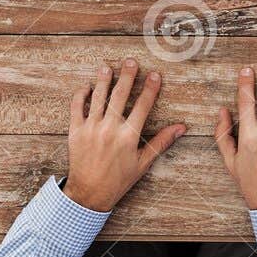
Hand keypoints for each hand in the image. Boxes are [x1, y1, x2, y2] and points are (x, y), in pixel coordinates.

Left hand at [62, 59, 185, 210]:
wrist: (89, 194)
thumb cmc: (118, 180)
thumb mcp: (143, 163)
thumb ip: (161, 142)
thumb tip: (181, 127)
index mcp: (128, 137)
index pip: (143, 106)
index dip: (150, 89)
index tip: (155, 75)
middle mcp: (110, 130)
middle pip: (120, 96)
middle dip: (127, 76)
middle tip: (131, 61)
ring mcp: (91, 129)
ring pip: (98, 98)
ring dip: (103, 80)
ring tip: (107, 67)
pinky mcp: (75, 131)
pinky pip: (77, 108)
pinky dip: (81, 96)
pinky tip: (87, 87)